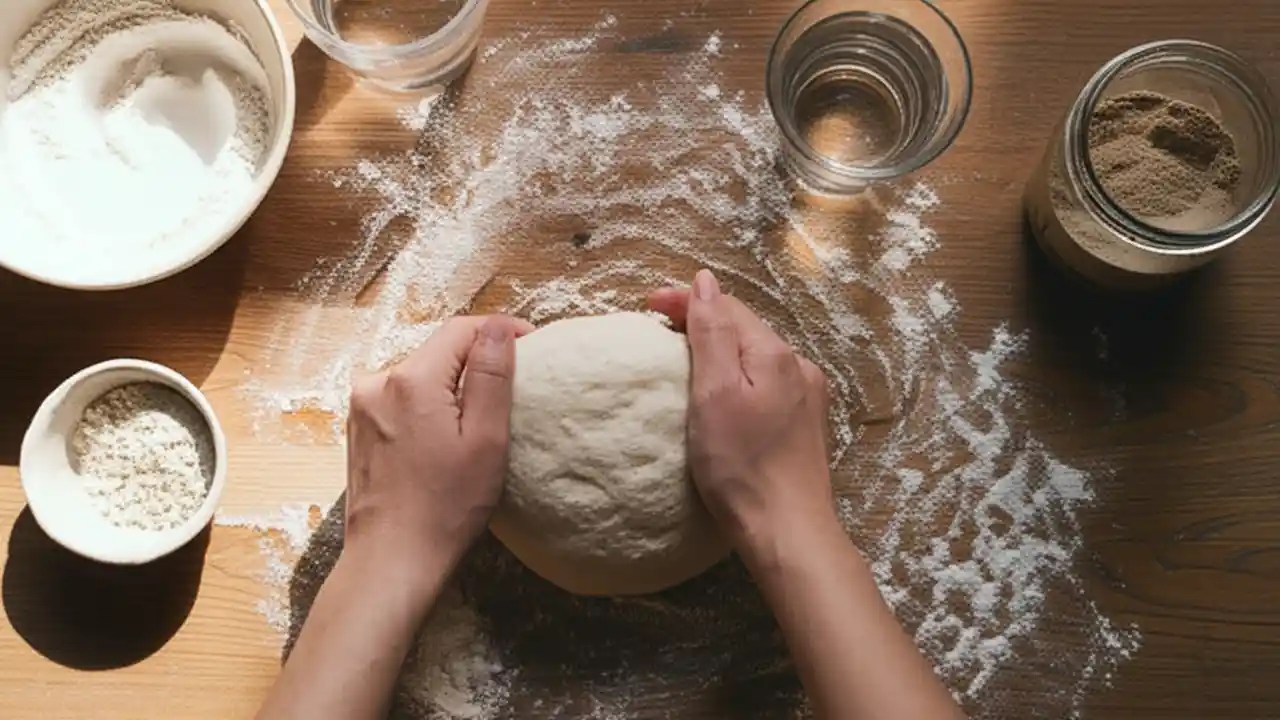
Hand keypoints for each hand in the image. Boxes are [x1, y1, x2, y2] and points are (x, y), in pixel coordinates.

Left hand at [344, 314, 534, 587]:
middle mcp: (378, 383)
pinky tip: (445, 436)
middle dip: (476, 360)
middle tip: (513, 384)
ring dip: (451, 384)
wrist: (391, 560)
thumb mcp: (485, 440)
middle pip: (438, 351)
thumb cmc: (445, 508)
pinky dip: (428, 405)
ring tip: (481, 414)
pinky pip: (401, 399)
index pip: (461, 329)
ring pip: (420, 374)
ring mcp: (362, 406)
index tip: (531, 345)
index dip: (499, 331)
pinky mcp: (358, 428)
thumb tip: (499, 328)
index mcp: (411, 380)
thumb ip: (491, 376)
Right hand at [649, 269, 835, 562]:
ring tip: (685, 354)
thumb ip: (711, 334)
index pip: (727, 307)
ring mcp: (807, 398)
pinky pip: (766, 384)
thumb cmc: (741, 467)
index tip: (648, 304)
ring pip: (756, 357)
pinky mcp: (804, 426)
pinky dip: (738, 377)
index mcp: (775, 354)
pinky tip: (722, 393)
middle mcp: (799, 368)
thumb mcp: (714, 394)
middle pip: (744, 329)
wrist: (788, 531)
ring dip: (720, 348)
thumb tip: (705, 281)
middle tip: (659, 325)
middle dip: (703, 320)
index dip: (687, 300)